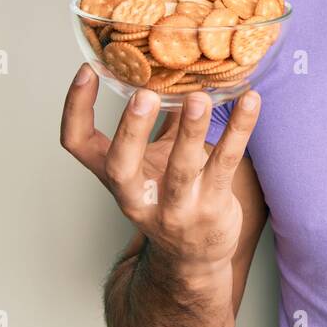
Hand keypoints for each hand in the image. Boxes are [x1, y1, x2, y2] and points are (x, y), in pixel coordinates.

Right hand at [60, 65, 261, 274]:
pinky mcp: (211, 207)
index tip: (87, 70)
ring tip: (200, 98)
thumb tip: (169, 66)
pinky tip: (251, 101)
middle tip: (142, 95)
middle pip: (120, 166)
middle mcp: (137, 196)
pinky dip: (238, 130)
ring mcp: (175, 207)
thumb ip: (160, 119)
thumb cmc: (171, 197)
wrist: (192, 260)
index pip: (77, 143)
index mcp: (116, 177)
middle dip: (130, 131)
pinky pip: (225, 164)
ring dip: (190, 132)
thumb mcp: (153, 161)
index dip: (75, 108)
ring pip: (180, 169)